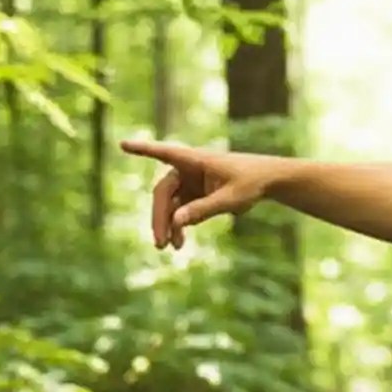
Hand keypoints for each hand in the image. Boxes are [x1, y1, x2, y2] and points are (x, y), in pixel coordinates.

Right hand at [120, 140, 277, 249]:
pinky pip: (181, 211)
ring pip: (171, 205)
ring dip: (168, 225)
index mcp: (196, 160)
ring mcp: (191, 182)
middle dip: (160, 217)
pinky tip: (179, 243)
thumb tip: (176, 221)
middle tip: (159, 242)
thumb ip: (204, 209)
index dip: (143, 149)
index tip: (123, 144)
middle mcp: (188, 169)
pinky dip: (179, 226)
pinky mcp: (196, 194)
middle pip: (164, 193)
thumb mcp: (230, 198)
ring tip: (168, 247)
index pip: (165, 153)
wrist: (269, 181)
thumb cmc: (252, 182)